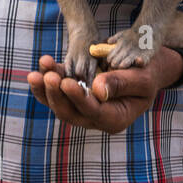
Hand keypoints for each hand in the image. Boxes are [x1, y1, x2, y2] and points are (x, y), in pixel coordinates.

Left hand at [27, 49, 182, 132]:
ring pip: (60, 102)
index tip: (66, 82)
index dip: (78, 98)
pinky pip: (59, 89)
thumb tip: (97, 90)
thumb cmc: (148, 72)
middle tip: (48, 76)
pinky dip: (49, 77)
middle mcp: (96, 117)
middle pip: (70, 113)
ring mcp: (84, 106)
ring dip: (45, 89)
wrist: (145, 67)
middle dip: (56, 96)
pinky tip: (43, 63)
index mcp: (115, 118)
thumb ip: (121, 83)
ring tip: (35, 73)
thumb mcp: (141, 77)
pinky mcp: (76, 92)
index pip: (92, 112)